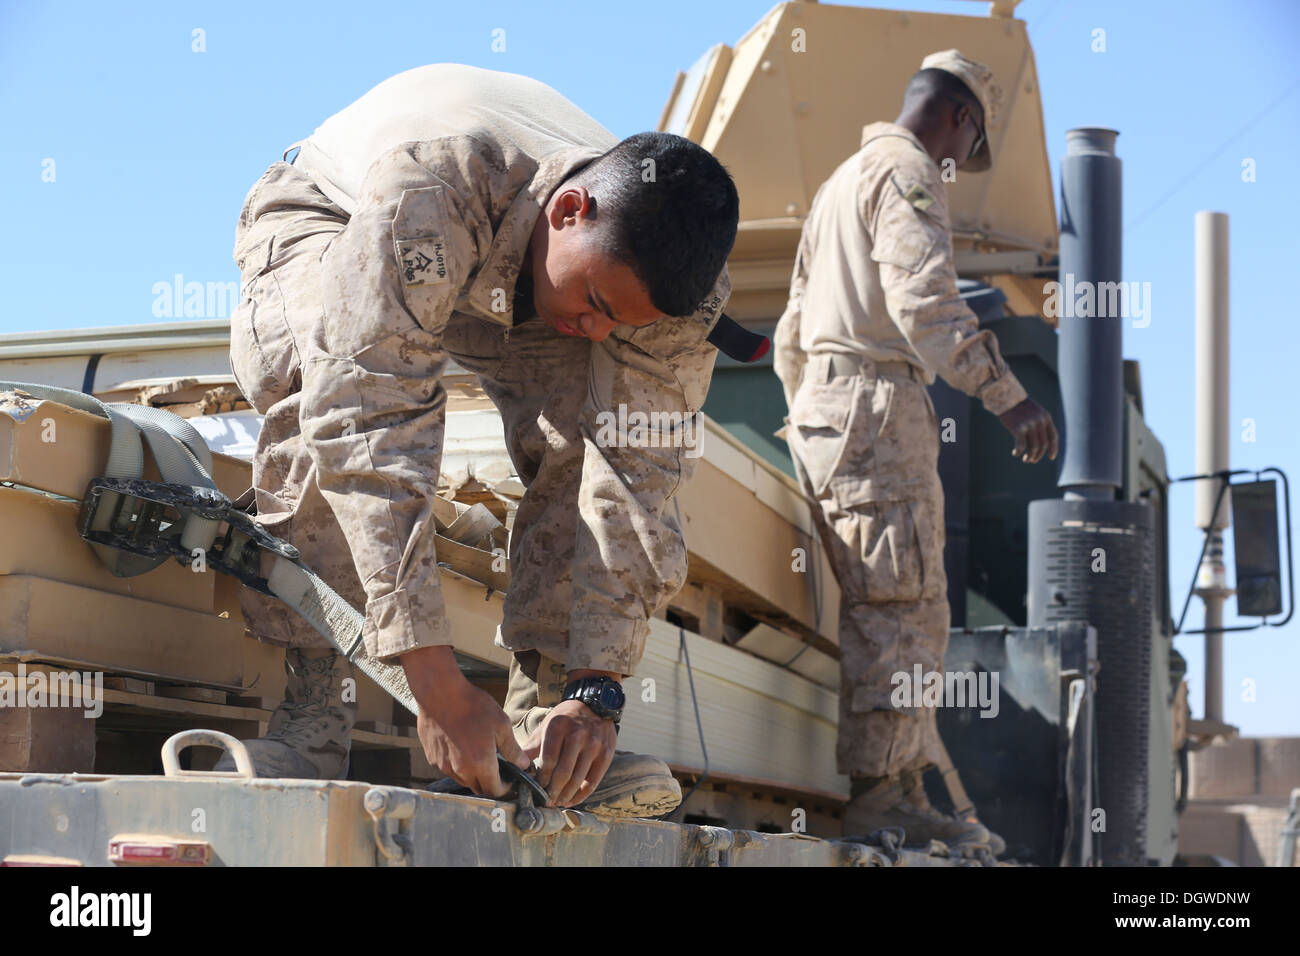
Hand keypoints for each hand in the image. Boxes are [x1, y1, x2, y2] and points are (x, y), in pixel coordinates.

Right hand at [402, 645, 528, 797]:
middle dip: (489, 783)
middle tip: (496, 768)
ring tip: (478, 755)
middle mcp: (461, 770)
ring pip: (462, 780)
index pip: (494, 791)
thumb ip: (512, 749)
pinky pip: (448, 769)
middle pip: (478, 788)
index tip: (508, 779)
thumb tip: (524, 764)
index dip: (504, 788)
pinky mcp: (433, 759)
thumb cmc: (473, 706)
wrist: (440, 693)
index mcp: (481, 763)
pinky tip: (461, 746)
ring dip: (472, 774)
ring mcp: (444, 766)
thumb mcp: (501, 725)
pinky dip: (457, 765)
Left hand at [522, 698, 617, 807]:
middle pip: (563, 772)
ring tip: (556, 802)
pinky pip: (593, 781)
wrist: (596, 705)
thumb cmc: (566, 719)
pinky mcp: (606, 754)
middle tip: (545, 802)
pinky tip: (571, 800)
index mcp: (559, 727)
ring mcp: (594, 745)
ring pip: (578, 779)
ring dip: (565, 795)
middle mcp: (578, 735)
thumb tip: (515, 767)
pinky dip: (581, 795)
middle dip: (552, 791)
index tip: (535, 789)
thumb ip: (532, 746)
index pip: (548, 760)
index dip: (541, 779)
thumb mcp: (547, 725)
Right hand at [997, 398, 1057, 464]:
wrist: (1005, 398)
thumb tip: (1042, 442)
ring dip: (1030, 456)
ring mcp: (1030, 425)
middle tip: (1032, 460)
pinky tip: (1015, 453)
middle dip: (1038, 454)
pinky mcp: (1019, 428)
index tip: (1051, 457)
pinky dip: (1018, 452)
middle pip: (1043, 444)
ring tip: (1026, 459)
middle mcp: (1040, 421)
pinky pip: (1021, 446)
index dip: (1054, 448)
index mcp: (1046, 417)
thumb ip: (1040, 423)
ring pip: (1033, 447)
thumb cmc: (1018, 406)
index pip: (1053, 436)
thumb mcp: (1034, 412)